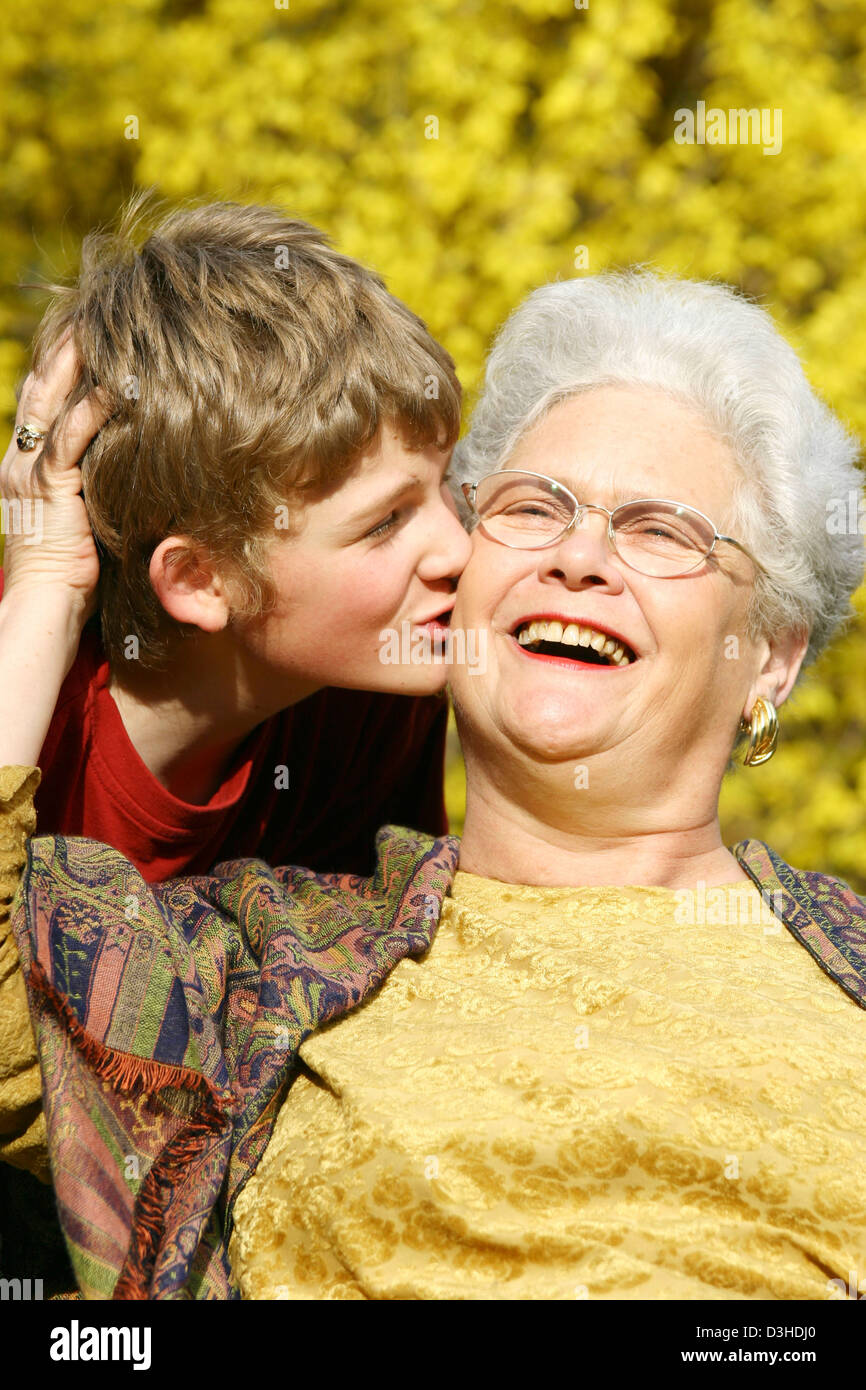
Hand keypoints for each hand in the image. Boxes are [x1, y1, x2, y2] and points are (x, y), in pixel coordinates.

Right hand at [0, 332, 107, 622]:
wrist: (45, 609)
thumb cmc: (70, 578)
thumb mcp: (80, 521)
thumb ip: (93, 490)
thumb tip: (128, 471)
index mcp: (22, 468)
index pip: (40, 403)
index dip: (59, 366)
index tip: (85, 333)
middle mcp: (18, 462)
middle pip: (40, 387)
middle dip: (63, 348)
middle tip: (90, 311)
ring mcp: (29, 471)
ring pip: (51, 400)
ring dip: (77, 362)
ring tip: (105, 329)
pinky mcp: (49, 486)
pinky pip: (70, 436)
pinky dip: (94, 407)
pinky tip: (119, 384)